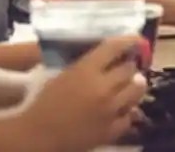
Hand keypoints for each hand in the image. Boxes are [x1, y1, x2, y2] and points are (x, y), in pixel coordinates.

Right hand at [20, 35, 146, 151]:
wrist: (37, 135)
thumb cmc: (46, 103)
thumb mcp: (65, 75)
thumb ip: (89, 65)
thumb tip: (113, 57)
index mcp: (85, 70)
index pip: (115, 47)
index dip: (129, 41)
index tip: (137, 40)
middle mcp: (102, 88)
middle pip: (130, 69)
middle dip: (129, 67)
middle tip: (125, 69)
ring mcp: (109, 110)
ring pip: (137, 90)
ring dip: (133, 86)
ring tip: (127, 87)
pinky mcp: (111, 130)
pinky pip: (130, 115)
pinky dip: (126, 111)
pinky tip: (119, 110)